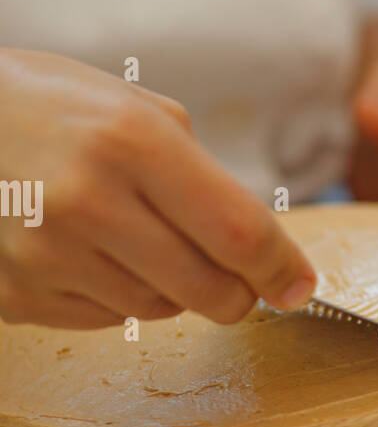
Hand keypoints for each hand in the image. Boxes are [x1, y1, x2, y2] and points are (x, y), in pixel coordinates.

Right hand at [0, 49, 314, 327]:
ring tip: (139, 240)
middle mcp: (87, 201)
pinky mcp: (16, 293)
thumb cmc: (47, 107)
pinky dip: (117, 296)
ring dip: (173, 290)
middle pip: (208, 290)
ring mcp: (46, 255)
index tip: (299, 287)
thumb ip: (198, 172)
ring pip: (158, 310)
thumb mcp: (131, 107)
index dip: (281, 269)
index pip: (239, 232)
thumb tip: (259, 246)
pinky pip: (104, 320)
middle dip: (239, 293)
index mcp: (129, 141)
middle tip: (239, 281)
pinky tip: (92, 254)